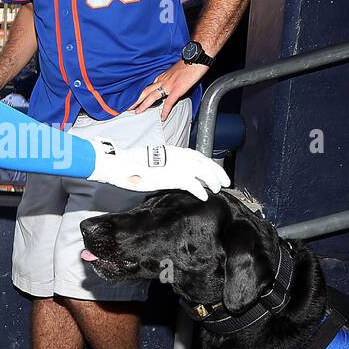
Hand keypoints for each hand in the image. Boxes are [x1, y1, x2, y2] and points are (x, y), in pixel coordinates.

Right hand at [87, 139, 229, 199]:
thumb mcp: (152, 160)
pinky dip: (200, 191)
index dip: (208, 164)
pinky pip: (194, 185)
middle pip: (205, 162)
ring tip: (217, 189)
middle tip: (225, 182)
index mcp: (174, 151)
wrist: (122, 164)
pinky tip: (204, 197)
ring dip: (212, 181)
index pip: (197, 156)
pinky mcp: (175, 177)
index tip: (214, 171)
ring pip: (204, 172)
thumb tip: (168, 172)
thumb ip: (165, 165)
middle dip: (217, 172)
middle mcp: (179, 155)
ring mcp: (178, 165)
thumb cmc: (132, 163)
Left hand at [127, 60, 207, 120]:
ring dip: (143, 105)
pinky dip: (165, 111)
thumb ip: (170, 78)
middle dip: (135, 100)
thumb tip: (170, 85)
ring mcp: (169, 85)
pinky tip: (162, 117)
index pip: (148, 86)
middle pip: (145, 91)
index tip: (133, 99)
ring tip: (137, 112)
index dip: (139, 93)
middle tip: (127, 107)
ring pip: (152, 96)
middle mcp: (163, 80)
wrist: (196, 58)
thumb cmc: (189, 63)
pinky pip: (169, 102)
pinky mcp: (177, 90)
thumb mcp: (175, 71)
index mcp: (162, 76)